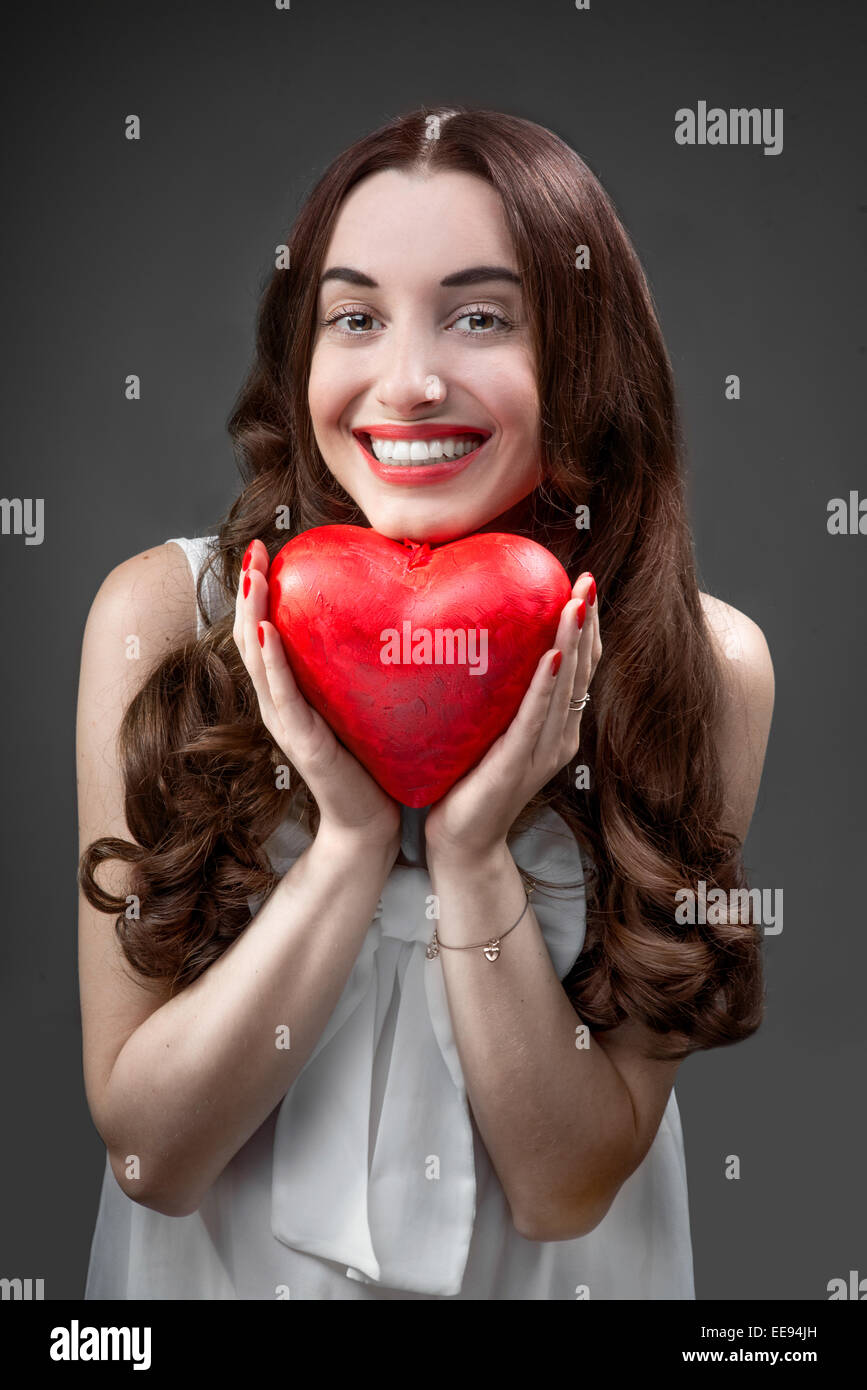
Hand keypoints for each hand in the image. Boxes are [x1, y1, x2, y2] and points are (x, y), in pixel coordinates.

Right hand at [234, 539, 402, 845]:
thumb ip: (357, 663)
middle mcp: (280, 703)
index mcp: (291, 690)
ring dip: (251, 615)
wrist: (373, 821)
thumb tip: (385, 611)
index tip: (267, 546)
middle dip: (250, 589)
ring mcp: (286, 723)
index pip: (265, 630)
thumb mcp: (360, 700)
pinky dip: (270, 662)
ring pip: (257, 660)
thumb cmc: (372, 760)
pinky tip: (267, 633)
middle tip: (256, 547)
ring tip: (253, 577)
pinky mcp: (301, 743)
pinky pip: (281, 696)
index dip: (260, 589)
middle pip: (250, 636)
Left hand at [424, 572, 600, 859]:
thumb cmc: (466, 783)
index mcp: (556, 726)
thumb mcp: (488, 729)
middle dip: (588, 623)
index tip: (582, 586)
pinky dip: (547, 685)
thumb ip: (497, 694)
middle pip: (584, 670)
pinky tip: (554, 655)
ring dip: (574, 642)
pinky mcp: (519, 764)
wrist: (460, 842)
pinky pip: (536, 717)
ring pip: (567, 687)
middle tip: (587, 580)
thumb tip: (481, 643)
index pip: (580, 667)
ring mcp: (543, 751)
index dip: (587, 627)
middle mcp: (560, 736)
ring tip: (577, 604)